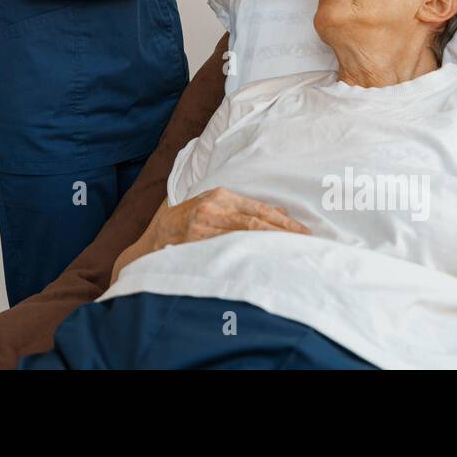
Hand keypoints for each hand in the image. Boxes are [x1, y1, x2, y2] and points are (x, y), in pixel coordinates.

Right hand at [149, 187, 310, 250]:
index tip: (303, 231)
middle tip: (305, 243)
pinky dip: (249, 254)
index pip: (259, 209)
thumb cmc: (184, 222)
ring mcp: (203, 227)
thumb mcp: (212, 205)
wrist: (151, 241)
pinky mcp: (196, 244)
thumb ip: (243, 208)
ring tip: (291, 252)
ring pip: (245, 236)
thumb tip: (279, 213)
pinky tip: (264, 260)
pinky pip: (229, 250)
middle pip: (256, 222)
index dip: (283, 221)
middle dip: (283, 233)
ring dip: (270, 244)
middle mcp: (212, 208)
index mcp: (219, 196)